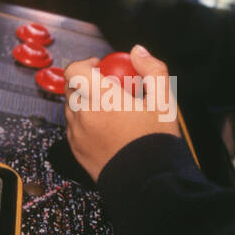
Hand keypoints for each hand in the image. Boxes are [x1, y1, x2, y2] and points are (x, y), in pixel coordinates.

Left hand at [63, 46, 181, 182]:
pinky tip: (107, 128)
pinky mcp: (76, 150)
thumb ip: (152, 70)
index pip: (75, 70)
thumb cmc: (155, 143)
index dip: (85, 64)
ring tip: (111, 110)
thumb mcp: (164, 101)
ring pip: (71, 107)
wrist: (147, 182)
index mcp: (102, 99)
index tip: (101, 66)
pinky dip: (84, 122)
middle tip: (107, 86)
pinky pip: (74, 127)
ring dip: (85, 102)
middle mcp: (84, 115)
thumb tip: (138, 52)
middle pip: (71, 87)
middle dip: (86, 81)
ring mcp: (77, 134)